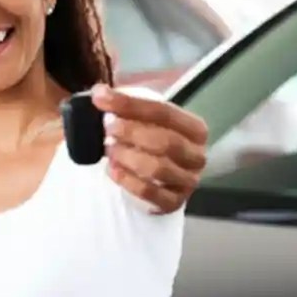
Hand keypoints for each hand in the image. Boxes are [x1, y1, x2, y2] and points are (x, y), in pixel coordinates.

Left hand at [91, 84, 208, 213]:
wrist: (161, 175)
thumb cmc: (152, 139)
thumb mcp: (147, 120)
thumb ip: (128, 106)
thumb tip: (100, 94)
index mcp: (195, 129)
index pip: (163, 112)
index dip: (129, 104)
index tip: (101, 98)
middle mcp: (197, 155)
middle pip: (165, 141)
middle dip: (131, 132)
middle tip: (107, 128)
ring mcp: (188, 181)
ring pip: (158, 169)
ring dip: (127, 156)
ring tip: (109, 149)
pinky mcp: (174, 202)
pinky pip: (150, 194)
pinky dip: (127, 181)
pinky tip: (112, 170)